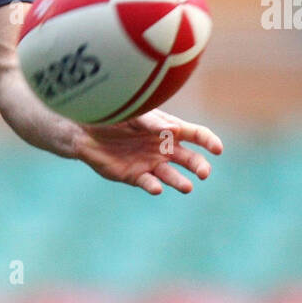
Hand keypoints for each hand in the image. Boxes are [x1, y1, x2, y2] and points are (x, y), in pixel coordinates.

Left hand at [72, 108, 222, 195]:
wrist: (84, 130)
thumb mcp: (133, 114)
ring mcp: (151, 163)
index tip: (217, 149)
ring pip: (171, 175)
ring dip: (180, 182)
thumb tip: (171, 130)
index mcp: (169, 129)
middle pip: (189, 159)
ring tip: (187, 187)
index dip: (209, 141)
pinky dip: (153, 186)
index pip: (196, 135)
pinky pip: (148, 183)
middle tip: (204, 173)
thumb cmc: (113, 116)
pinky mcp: (135, 176)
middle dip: (199, 166)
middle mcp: (164, 148)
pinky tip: (157, 188)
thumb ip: (151, 122)